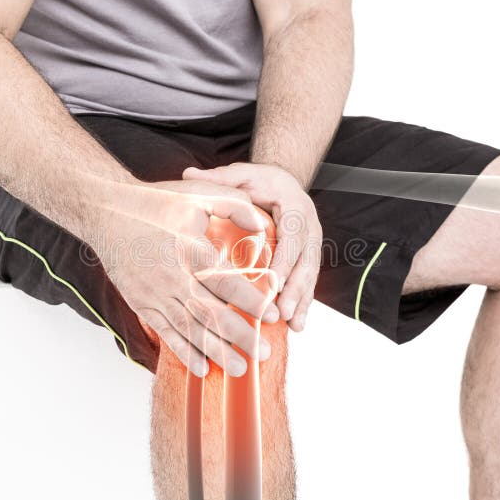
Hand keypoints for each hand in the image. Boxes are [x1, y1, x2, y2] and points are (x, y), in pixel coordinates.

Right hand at [91, 179, 278, 376]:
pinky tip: (201, 368)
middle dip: (240, 337)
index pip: (227, 283)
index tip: (274, 316)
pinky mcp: (141, 303)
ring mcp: (155, 294)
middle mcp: (173, 277)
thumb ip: (235, 207)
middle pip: (211, 313)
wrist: (106, 213)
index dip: (252, 302)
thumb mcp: (198, 194)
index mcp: (191, 250)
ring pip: (190, 328)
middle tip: (265, 354)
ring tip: (239, 369)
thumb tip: (264, 227)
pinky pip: (165, 332)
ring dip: (215, 351)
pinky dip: (183, 351)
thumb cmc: (157, 202)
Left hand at [183, 163, 320, 330]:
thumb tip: (187, 173)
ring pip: (310, 275)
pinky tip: (296, 326)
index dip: (285, 260)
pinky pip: (308, 282)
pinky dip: (303, 304)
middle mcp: (309, 225)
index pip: (293, 234)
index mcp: (294, 205)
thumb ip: (218, 178)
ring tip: (291, 325)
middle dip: (295, 288)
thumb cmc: (258, 181)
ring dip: (301, 301)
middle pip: (306, 260)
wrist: (281, 183)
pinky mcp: (308, 257)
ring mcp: (311, 243)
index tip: (273, 283)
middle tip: (282, 311)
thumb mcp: (240, 176)